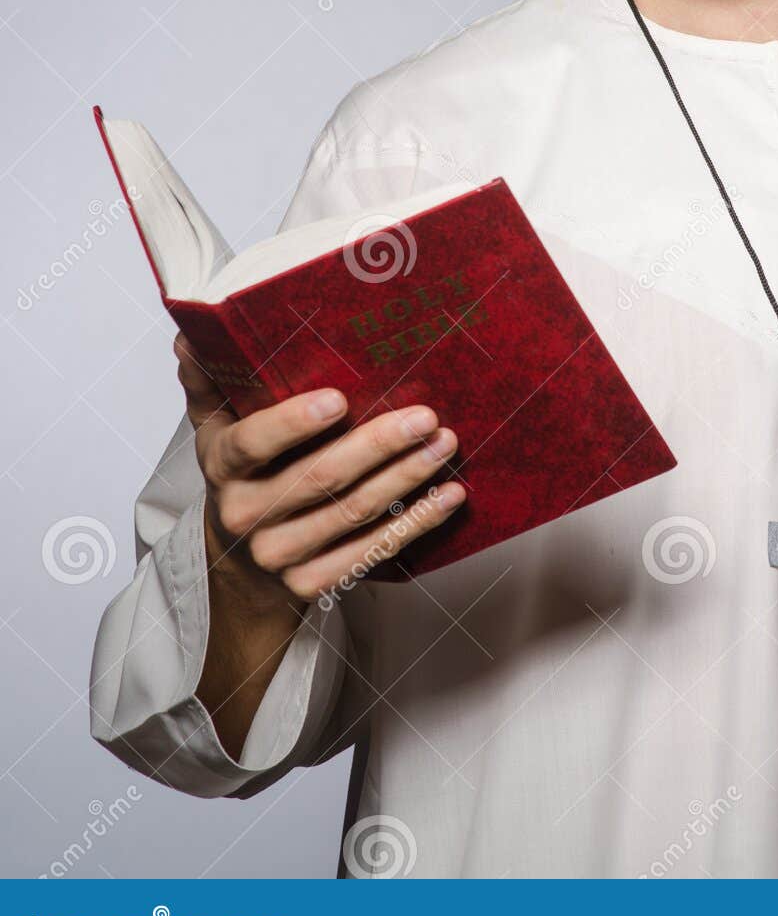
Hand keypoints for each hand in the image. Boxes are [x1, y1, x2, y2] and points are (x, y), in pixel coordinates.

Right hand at [175, 333, 465, 604]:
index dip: (294, 423)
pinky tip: (447, 496)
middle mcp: (246, 513)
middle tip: (425, 416)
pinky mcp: (311, 584)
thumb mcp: (217, 428)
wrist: (240, 567)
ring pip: (353, 513)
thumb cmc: (243, 478)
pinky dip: (414, 523)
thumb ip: (210, 380)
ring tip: (445, 444)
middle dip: (378, 445)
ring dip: (406, 478)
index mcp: (223, 467)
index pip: (253, 443)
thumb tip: (193, 331)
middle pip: (319, 478)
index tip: (339, 398)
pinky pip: (371, 552)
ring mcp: (279, 554)